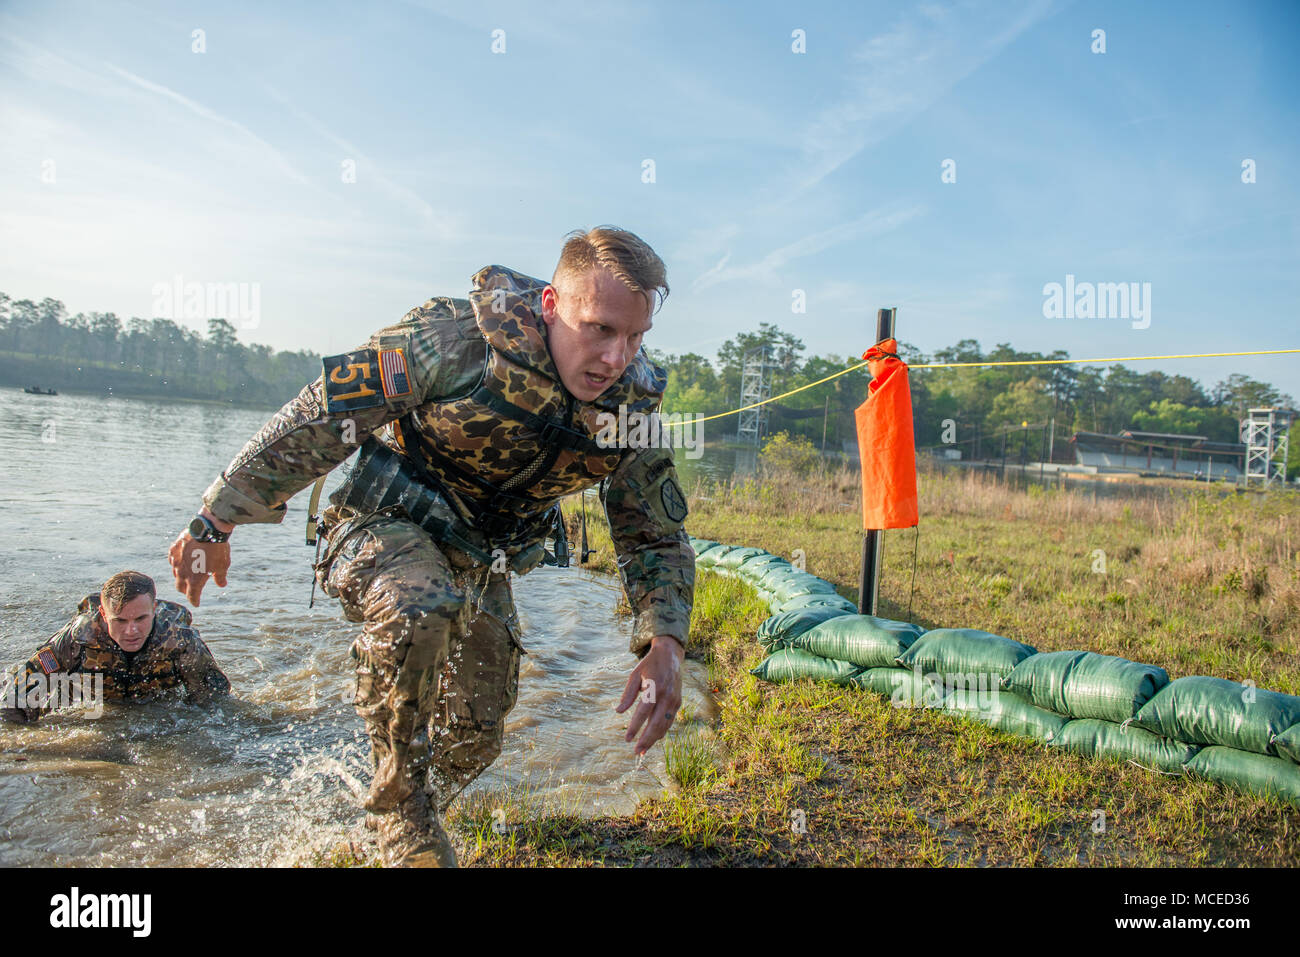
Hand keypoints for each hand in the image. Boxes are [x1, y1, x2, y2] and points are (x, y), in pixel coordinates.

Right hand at [168, 511, 231, 606]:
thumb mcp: (223, 565)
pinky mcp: (174, 549)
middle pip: (180, 586)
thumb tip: (221, 585)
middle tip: (190, 591)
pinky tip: (180, 562)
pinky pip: (172, 560)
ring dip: (180, 577)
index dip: (194, 601)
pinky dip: (176, 564)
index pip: (192, 596)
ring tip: (187, 576)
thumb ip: (220, 577)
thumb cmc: (217, 549)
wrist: (208, 530)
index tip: (196, 603)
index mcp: (194, 580)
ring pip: (175, 573)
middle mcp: (182, 572)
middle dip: (185, 590)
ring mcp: (176, 560)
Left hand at [616, 635, 684, 755]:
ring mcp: (674, 700)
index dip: (635, 727)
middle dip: (646, 740)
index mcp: (655, 687)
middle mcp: (667, 696)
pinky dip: (661, 731)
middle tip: (636, 752)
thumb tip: (618, 711)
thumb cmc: (649, 665)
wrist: (670, 656)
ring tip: (643, 750)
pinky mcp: (678, 703)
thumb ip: (627, 694)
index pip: (643, 712)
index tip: (627, 739)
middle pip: (656, 723)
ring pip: (665, 725)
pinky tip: (653, 739)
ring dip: (654, 739)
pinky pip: (669, 721)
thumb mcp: (635, 675)